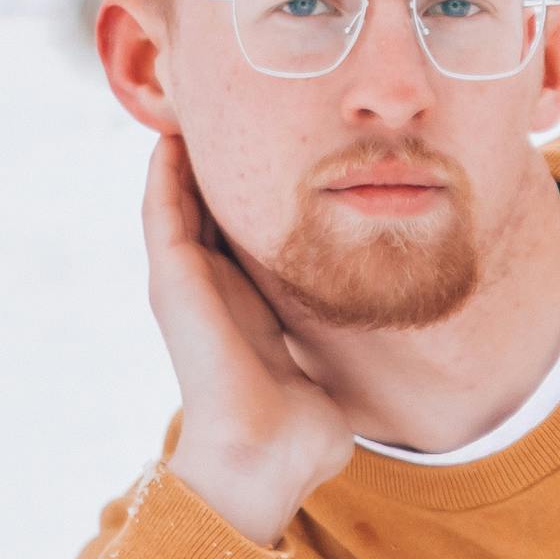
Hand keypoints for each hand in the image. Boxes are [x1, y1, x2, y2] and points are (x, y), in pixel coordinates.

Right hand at [144, 135, 352, 545]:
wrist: (262, 460)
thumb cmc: (301, 427)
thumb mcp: (330, 359)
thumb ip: (350, 338)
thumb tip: (395, 324)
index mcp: (249, 300)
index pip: (248, 227)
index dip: (259, 182)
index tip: (279, 133)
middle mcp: (213, 286)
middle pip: (211, 202)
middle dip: (219, 156)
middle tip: (228, 98)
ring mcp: (188, 284)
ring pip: (180, 200)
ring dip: (184, 155)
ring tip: (193, 100)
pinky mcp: (175, 284)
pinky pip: (164, 215)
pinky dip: (165, 176)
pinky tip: (173, 137)